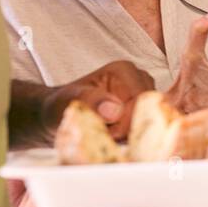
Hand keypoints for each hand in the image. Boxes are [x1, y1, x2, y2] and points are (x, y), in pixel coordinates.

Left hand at [37, 62, 153, 140]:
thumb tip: (115, 111)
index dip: (127, 123)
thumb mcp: (68, 101)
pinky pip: (150, 125)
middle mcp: (139, 79)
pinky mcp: (145, 107)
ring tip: (107, 134)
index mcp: (124, 71)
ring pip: (152, 119)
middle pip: (150, 110)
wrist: (56, 114)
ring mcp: (144, 93)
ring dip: (131, 133)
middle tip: (106, 135)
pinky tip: (115, 135)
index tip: (107, 134)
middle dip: (129, 128)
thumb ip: (91, 102)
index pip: (141, 101)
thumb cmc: (60, 105)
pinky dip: (133, 135)